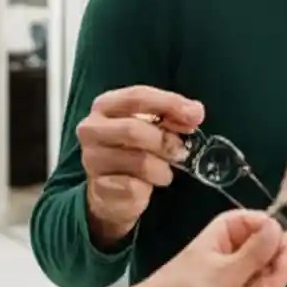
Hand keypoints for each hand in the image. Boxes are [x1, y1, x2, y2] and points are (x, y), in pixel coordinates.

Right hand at [76, 85, 203, 246]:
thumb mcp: (152, 126)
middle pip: (134, 130)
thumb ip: (171, 116)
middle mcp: (91, 129)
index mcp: (105, 106)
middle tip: (180, 152)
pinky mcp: (97, 188)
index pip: (138, 97)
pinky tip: (146, 186)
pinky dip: (149, 188)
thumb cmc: (134, 150)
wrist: (111, 190)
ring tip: (162, 172)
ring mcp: (91, 159)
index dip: (169, 103)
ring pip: (139, 161)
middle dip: (165, 142)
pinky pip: (134, 187)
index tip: (195, 114)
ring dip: (161, 169)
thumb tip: (194, 113)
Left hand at [105, 210, 286, 286]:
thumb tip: (279, 225)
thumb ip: (259, 251)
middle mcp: (235, 245)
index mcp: (233, 227)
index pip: (273, 228)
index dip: (281, 250)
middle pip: (273, 258)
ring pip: (260, 286)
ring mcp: (232, 272)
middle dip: (263, 284)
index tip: (276, 271)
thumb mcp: (228, 272)